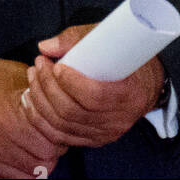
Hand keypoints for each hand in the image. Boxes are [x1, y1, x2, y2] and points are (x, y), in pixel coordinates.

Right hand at [0, 52, 65, 178]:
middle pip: (39, 164)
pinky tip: (19, 156)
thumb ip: (43, 95)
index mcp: (8, 119)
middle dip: (50, 153)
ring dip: (33, 164)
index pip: (49, 147)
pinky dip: (15, 171)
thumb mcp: (18, 77)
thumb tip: (66, 106)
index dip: (59, 140)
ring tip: (35, 148)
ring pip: (23, 176)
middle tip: (51, 141)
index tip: (60, 131)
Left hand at [21, 24, 164, 148]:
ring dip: (40, 102)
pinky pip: (61, 137)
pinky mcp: (93, 140)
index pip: (95, 96)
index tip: (57, 65)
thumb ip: (78, 39)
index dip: (71, 82)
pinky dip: (42, 121)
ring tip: (32, 80)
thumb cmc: (129, 60)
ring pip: (63, 125)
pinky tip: (32, 104)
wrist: (147, 87)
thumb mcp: (112, 42)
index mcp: (130, 94)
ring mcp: (105, 133)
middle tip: (38, 66)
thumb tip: (45, 46)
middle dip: (48, 88)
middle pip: (73, 112)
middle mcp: (119, 119)